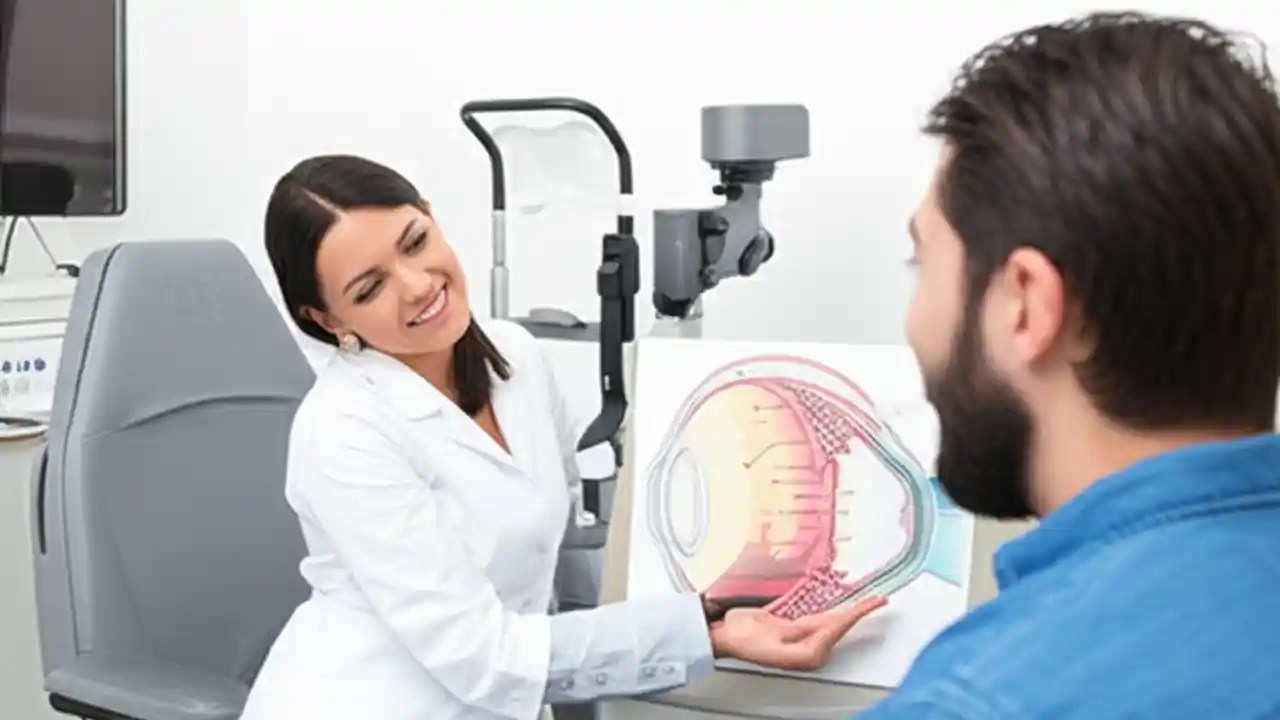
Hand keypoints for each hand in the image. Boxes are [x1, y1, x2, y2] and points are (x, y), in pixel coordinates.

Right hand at [708, 596, 887, 670]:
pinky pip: (821, 622)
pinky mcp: (797, 635)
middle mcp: (809, 651)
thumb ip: (802, 628)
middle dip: (857, 611)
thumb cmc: (743, 635)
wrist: (724, 637)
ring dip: (847, 611)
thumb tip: (827, 626)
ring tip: (866, 601)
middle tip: (877, 599)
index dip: (858, 613)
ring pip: (832, 623)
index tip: (875, 602)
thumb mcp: (774, 629)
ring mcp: (804, 644)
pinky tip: (839, 606)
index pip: (838, 627)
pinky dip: (832, 612)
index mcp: (807, 653)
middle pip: (839, 626)